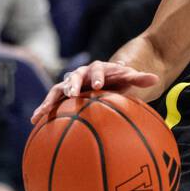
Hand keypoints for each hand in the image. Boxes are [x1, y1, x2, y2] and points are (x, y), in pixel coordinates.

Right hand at [30, 61, 160, 126]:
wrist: (105, 79)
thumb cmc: (118, 79)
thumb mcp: (129, 78)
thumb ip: (139, 78)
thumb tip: (155, 79)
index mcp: (98, 68)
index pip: (98, 69)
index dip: (98, 76)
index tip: (99, 86)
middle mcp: (81, 74)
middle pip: (74, 77)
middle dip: (72, 85)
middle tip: (71, 94)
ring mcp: (70, 85)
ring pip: (57, 90)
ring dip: (50, 100)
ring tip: (41, 113)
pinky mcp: (62, 95)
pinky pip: (51, 102)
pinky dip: (43, 109)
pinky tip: (34, 122)